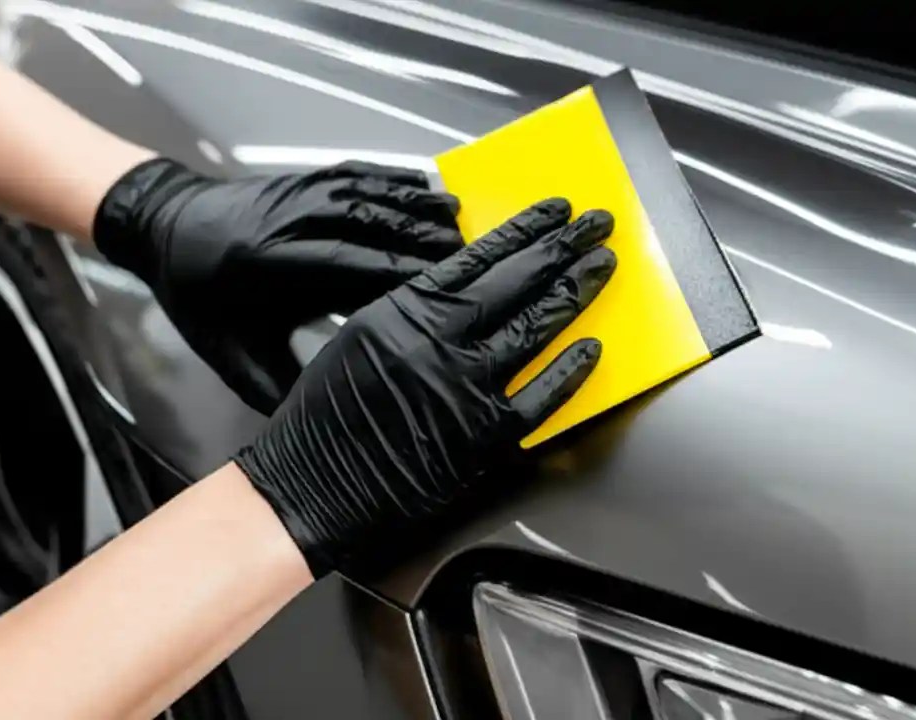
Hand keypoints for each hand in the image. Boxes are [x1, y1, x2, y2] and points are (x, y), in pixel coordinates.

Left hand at [93, 158, 462, 412]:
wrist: (161, 228)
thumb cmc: (196, 295)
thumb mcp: (227, 352)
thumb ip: (275, 387)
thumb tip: (321, 425)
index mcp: (268, 264)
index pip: (347, 263)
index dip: (397, 272)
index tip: (441, 286)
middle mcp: (288, 220)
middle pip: (367, 221)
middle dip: (422, 237)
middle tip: (473, 255)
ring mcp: (296, 192)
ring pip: (368, 193)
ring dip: (418, 205)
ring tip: (463, 219)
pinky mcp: (302, 177)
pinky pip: (357, 173)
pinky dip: (397, 178)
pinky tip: (430, 186)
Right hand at [235, 198, 615, 575]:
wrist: (313, 486)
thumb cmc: (326, 418)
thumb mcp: (362, 337)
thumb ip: (415, 308)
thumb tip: (465, 287)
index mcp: (405, 309)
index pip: (481, 255)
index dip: (526, 229)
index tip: (555, 211)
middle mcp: (440, 341)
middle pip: (518, 282)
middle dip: (565, 247)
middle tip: (597, 225)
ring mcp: (466, 387)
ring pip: (536, 328)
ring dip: (575, 294)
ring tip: (602, 268)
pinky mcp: (486, 436)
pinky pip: (542, 397)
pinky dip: (570, 371)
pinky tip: (592, 350)